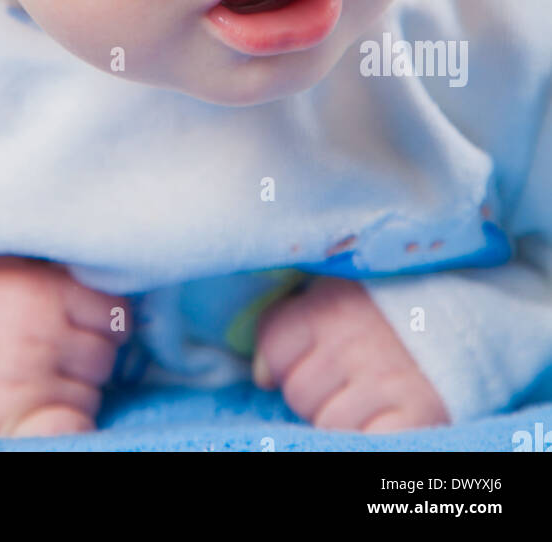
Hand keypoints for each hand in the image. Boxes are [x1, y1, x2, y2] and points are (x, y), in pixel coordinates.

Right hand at [0, 255, 131, 436]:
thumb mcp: (1, 264)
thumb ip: (50, 271)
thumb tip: (101, 267)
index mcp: (39, 291)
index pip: (112, 311)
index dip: (103, 317)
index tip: (86, 320)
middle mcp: (39, 338)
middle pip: (104, 357)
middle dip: (89, 354)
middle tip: (56, 349)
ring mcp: (26, 384)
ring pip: (89, 395)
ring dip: (74, 389)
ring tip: (36, 375)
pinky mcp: (11, 423)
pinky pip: (69, 425)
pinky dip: (66, 421)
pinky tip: (46, 408)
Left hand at [253, 275, 449, 431]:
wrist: (471, 313)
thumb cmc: (392, 302)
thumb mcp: (340, 288)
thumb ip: (293, 319)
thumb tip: (259, 374)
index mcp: (331, 304)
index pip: (273, 346)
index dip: (279, 361)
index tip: (303, 360)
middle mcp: (353, 340)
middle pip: (297, 391)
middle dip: (313, 392)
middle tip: (345, 378)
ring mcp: (385, 379)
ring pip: (326, 423)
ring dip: (341, 418)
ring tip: (367, 396)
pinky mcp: (418, 412)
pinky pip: (365, 443)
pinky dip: (369, 437)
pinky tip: (383, 418)